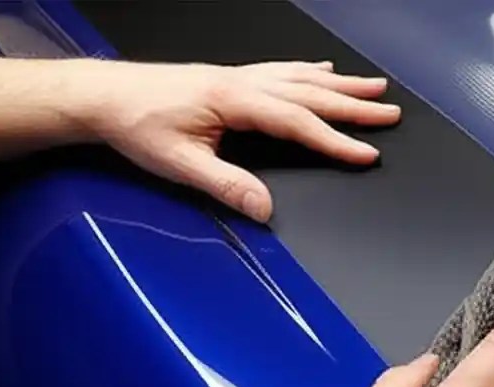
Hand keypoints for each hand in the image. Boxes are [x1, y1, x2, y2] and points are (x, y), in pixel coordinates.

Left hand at [78, 59, 399, 221]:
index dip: (336, 140)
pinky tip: (322, 70)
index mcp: (234, 100)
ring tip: (373, 88)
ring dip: (340, 84)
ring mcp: (237, 77)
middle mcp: (242, 83)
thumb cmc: (136, 124)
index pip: (298, 122)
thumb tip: (265, 209)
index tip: (367, 152)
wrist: (103, 96)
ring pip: (300, 77)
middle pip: (310, 93)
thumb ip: (226, 186)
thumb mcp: (179, 164)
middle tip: (391, 112)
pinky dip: (308, 71)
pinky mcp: (228, 78)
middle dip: (354, 105)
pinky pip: (281, 71)